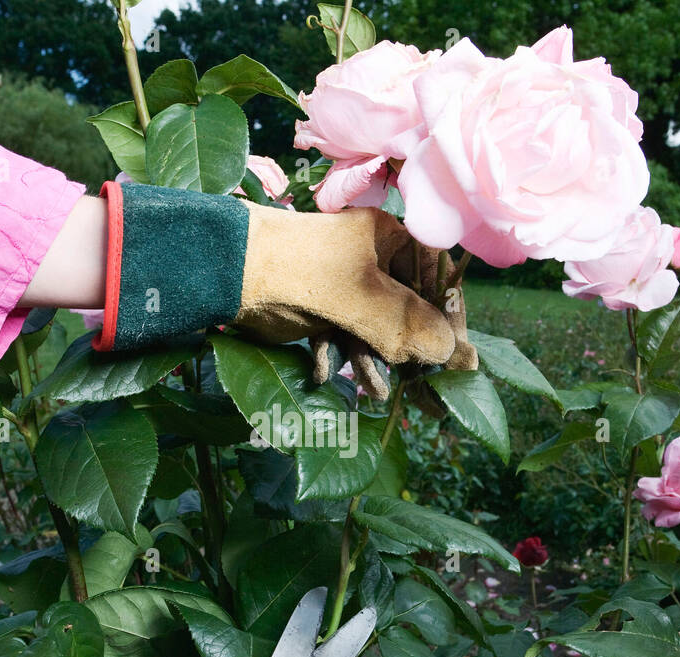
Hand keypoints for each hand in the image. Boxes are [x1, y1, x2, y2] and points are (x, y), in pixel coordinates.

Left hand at [87, 182, 477, 384]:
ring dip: (373, 363)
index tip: (455, 356)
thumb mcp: (360, 301)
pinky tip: (327, 375)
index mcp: (390, 239)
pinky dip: (341, 359)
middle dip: (411, 352)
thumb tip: (455, 352)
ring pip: (378, 331)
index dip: (449, 318)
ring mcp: (347, 286)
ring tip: (372, 393)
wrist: (224, 272)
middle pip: (410, 310)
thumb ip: (408, 327)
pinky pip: (347, 338)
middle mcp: (374, 260)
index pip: (439, 279)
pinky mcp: (324, 309)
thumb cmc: (297, 271)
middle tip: (425, 393)